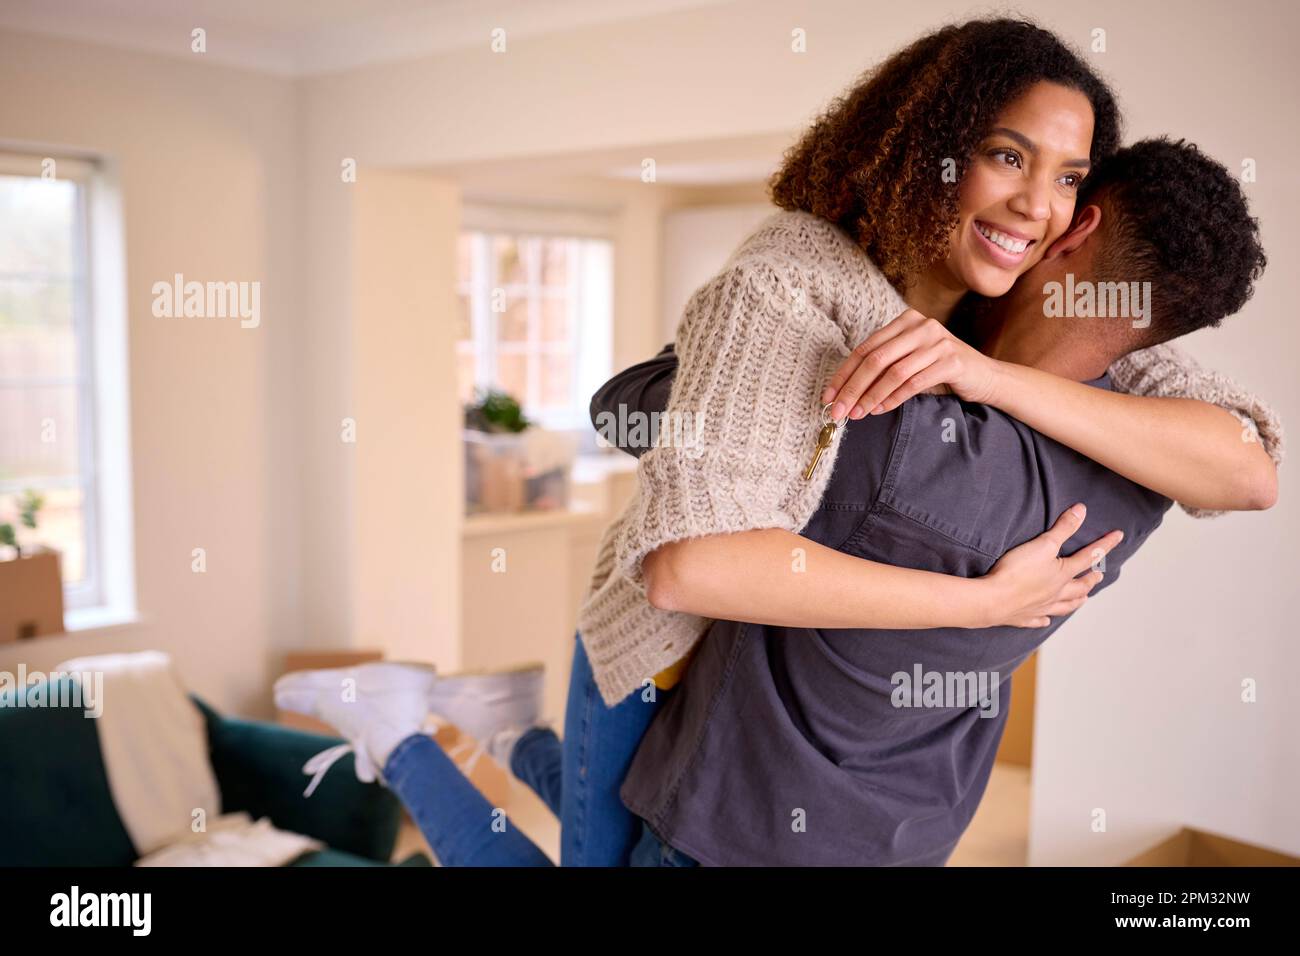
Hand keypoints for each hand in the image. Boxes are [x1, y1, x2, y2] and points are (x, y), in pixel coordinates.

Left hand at [820, 309, 1002, 418]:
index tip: (828, 395)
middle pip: (875, 359)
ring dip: (870, 396)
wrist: (985, 377)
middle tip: (837, 410)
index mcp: (906, 321)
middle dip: (852, 387)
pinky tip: (880, 410)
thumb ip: (883, 368)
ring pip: (893, 372)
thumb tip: (845, 392)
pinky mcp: (951, 361)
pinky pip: (913, 382)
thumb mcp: (909, 362)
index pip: (866, 348)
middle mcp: (921, 326)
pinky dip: (893, 398)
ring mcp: (937, 342)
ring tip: (857, 414)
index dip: (844, 373)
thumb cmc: (940, 371)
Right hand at [980, 504, 1123, 627]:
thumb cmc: (1017, 572)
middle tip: (1099, 575)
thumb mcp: (1042, 544)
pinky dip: (1045, 618)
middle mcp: (1056, 593)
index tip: (1119, 536)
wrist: (992, 600)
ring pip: (1064, 605)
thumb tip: (1082, 510)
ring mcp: (1041, 607)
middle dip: (1091, 579)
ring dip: (1075, 601)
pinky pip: (1038, 619)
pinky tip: (1046, 618)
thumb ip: (1063, 528)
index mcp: (1062, 574)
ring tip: (1083, 599)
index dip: (1105, 544)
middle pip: (1079, 586)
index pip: (1089, 556)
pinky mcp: (1023, 617)